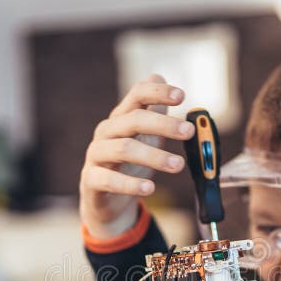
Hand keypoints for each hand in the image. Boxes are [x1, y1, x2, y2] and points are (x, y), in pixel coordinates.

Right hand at [79, 74, 194, 238]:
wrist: (106, 200)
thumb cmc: (129, 165)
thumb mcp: (145, 137)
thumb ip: (155, 113)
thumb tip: (165, 80)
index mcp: (122, 117)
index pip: (137, 94)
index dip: (158, 92)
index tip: (182, 96)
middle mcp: (107, 132)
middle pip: (133, 120)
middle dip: (163, 124)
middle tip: (188, 131)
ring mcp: (96, 155)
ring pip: (124, 149)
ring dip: (154, 156)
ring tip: (178, 165)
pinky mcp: (92, 180)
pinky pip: (109, 180)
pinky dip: (130, 184)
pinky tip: (149, 188)